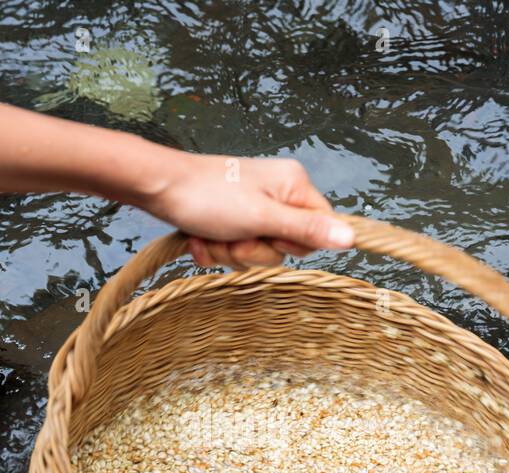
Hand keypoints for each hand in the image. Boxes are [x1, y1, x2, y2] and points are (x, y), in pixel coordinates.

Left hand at [143, 154, 354, 269]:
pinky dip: (215, 249)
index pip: (319, 229)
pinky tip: (198, 237)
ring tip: (210, 234)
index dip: (291, 243)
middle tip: (233, 236)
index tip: (267, 234)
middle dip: (252, 251)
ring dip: (229, 252)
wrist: (157, 186)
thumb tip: (351, 238)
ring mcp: (252, 205)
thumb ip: (306, 229)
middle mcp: (277, 193)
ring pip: (256, 251)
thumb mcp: (262, 218)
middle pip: (284, 246)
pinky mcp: (231, 217)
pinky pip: (234, 248)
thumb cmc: (207, 196)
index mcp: (293, 185)